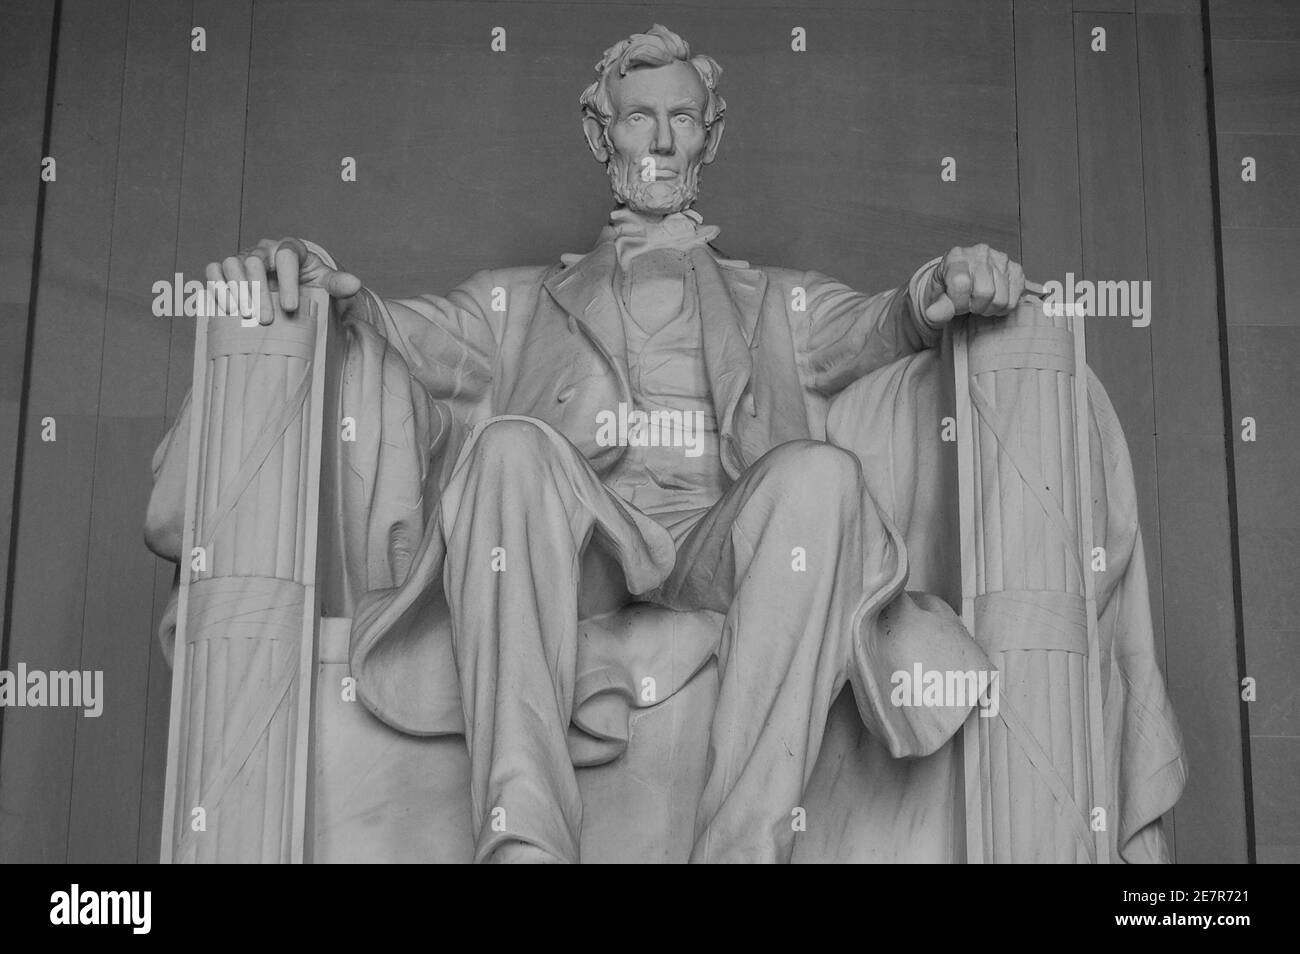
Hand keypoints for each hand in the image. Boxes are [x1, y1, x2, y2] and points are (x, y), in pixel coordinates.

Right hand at [204, 237, 360, 325]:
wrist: (292, 287)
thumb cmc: (308, 283)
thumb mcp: (325, 283)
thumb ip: (338, 283)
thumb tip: (355, 284)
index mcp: (290, 248)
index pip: (286, 256)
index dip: (288, 280)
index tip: (291, 307)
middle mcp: (263, 250)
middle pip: (255, 261)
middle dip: (259, 291)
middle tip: (266, 320)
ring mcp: (243, 258)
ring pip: (232, 264)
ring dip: (236, 290)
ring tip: (245, 315)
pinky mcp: (226, 270)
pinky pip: (214, 271)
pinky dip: (217, 287)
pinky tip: (225, 308)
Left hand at [922, 243, 1040, 326]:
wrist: (960, 282)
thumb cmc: (947, 289)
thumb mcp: (934, 299)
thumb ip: (936, 308)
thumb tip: (934, 315)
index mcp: (956, 255)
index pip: (961, 284)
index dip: (957, 302)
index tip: (954, 303)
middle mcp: (981, 252)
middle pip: (985, 293)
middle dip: (974, 306)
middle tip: (967, 304)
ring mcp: (1001, 259)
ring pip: (1000, 299)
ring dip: (988, 308)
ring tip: (979, 302)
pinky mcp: (1016, 270)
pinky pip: (1013, 300)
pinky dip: (1001, 308)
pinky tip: (991, 300)